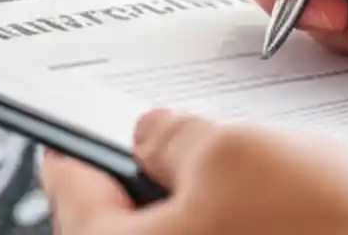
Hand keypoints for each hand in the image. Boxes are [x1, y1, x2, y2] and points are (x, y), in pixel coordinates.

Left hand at [39, 108, 347, 234]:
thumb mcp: (238, 153)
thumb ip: (176, 137)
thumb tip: (155, 135)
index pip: (70, 187)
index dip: (74, 141)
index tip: (70, 123)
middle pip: (128, 220)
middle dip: (149, 172)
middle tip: (169, 132)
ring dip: (203, 199)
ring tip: (242, 165)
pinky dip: (243, 226)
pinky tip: (278, 204)